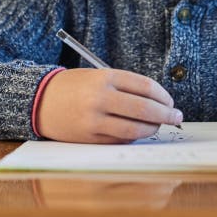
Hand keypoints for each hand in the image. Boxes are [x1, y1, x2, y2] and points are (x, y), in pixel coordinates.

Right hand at [36, 68, 182, 143]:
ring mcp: (94, 119)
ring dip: (152, 128)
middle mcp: (100, 98)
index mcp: (105, 77)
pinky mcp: (89, 137)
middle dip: (166, 114)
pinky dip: (133, 137)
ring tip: (158, 126)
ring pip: (135, 128)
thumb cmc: (75, 87)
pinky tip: (137, 132)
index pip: (145, 86)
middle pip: (144, 108)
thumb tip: (159, 103)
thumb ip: (125, 87)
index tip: (171, 101)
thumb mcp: (98, 76)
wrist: (39, 101)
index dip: (163, 95)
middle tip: (176, 116)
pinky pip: (120, 139)